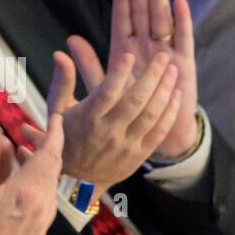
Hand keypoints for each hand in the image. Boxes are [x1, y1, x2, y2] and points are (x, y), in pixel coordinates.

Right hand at [0, 113, 64, 234]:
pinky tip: (21, 182)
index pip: (49, 153)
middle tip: (27, 134)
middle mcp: (41, 205)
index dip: (54, 133)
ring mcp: (43, 220)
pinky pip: (47, 200)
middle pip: (53, 167)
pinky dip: (39, 184)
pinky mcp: (39, 231)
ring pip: (51, 184)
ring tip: (21, 155)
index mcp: (26, 191)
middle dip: (43, 146)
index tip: (56, 118)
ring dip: (40, 166)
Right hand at [23, 49, 181, 194]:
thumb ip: (62, 81)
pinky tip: (176, 96)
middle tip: (162, 57)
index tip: (130, 56)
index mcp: (87, 118)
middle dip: (152, 76)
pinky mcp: (138, 156)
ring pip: (150, 115)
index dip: (119, 72)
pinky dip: (169, 113)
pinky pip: (158, 132)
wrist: (77, 181)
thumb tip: (60, 53)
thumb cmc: (67, 137)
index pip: (107, 92)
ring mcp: (125, 145)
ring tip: (172, 72)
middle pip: (135, 101)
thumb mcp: (58, 109)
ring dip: (165, 91)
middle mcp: (108, 132)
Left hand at [73, 0, 200, 160]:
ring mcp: (165, 55)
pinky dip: (181, 21)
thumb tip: (66, 43)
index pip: (123, 22)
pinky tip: (179, 1)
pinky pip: (182, 39)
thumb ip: (86, 66)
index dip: (122, 1)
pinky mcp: (183, 64)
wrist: (150, 137)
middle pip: (143, 16)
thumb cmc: (122, 114)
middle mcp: (146, 50)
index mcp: (125, 54)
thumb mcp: (99, 90)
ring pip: (161, 22)